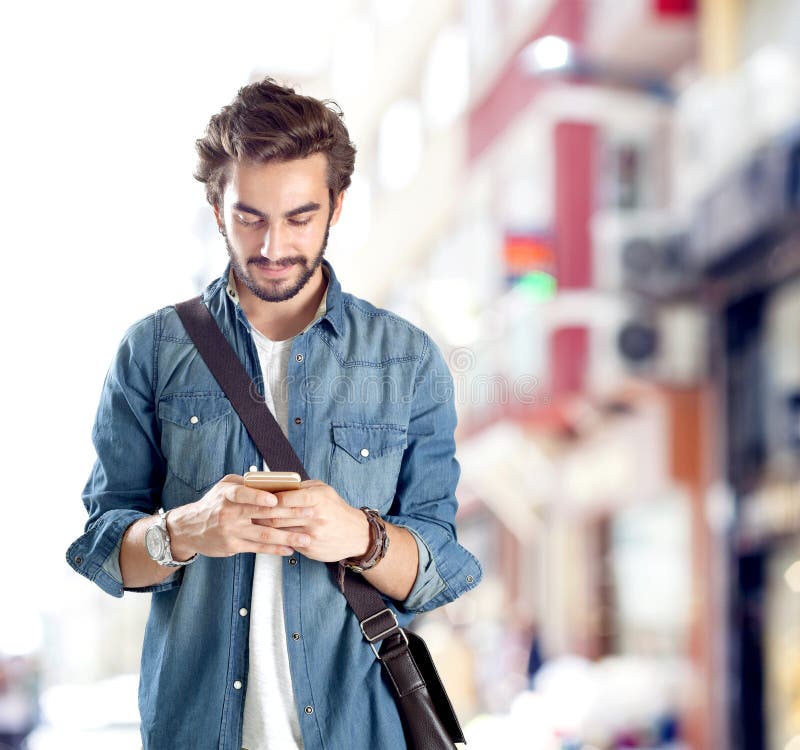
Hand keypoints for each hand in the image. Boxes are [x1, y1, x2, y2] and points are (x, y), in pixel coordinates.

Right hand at [167, 474, 313, 558]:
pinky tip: (290, 548)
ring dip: (287, 536)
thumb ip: (246, 482)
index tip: (275, 499)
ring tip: (306, 537)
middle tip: (309, 512)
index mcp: (227, 495)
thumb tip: (272, 478)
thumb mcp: (224, 486)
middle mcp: (229, 513)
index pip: (243, 494)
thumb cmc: (212, 503)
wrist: (189, 529)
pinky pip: (258, 548)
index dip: (258, 497)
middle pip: (262, 514)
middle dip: (289, 513)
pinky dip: (275, 549)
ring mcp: (231, 532)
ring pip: (264, 535)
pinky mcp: (233, 546)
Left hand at [252, 479, 369, 562]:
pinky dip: (275, 539)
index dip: (269, 498)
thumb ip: (302, 488)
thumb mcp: (324, 491)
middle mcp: (315, 516)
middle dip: (260, 514)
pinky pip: (287, 542)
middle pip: (279, 515)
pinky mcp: (309, 548)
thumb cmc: (336, 509)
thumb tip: (278, 485)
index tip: (257, 497)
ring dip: (263, 527)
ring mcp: (312, 534)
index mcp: (317, 498)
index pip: (287, 497)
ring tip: (252, 522)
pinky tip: (266, 535)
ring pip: (280, 531)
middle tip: (247, 511)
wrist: (357, 534)